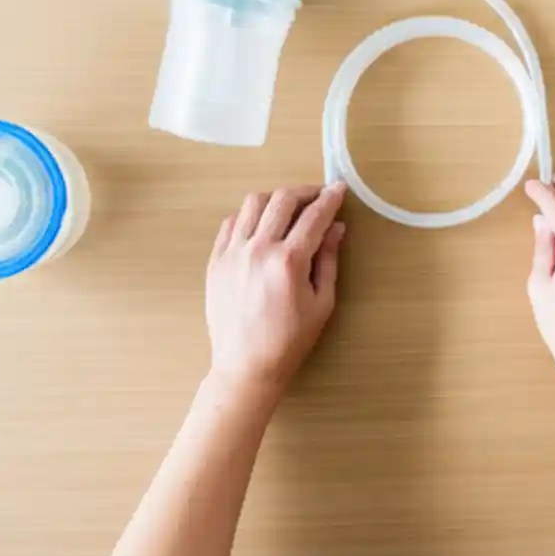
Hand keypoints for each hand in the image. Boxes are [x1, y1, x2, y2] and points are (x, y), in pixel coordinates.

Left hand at [206, 183, 346, 392]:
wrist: (246, 366)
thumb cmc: (290, 341)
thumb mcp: (322, 303)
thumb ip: (328, 260)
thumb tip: (336, 228)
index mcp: (288, 261)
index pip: (314, 216)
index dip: (330, 199)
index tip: (339, 189)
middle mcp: (258, 250)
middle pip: (282, 199)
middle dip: (304, 191)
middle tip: (317, 196)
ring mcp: (232, 254)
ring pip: (252, 204)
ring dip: (275, 198)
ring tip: (288, 208)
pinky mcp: (215, 261)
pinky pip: (230, 224)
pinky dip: (249, 216)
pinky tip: (261, 224)